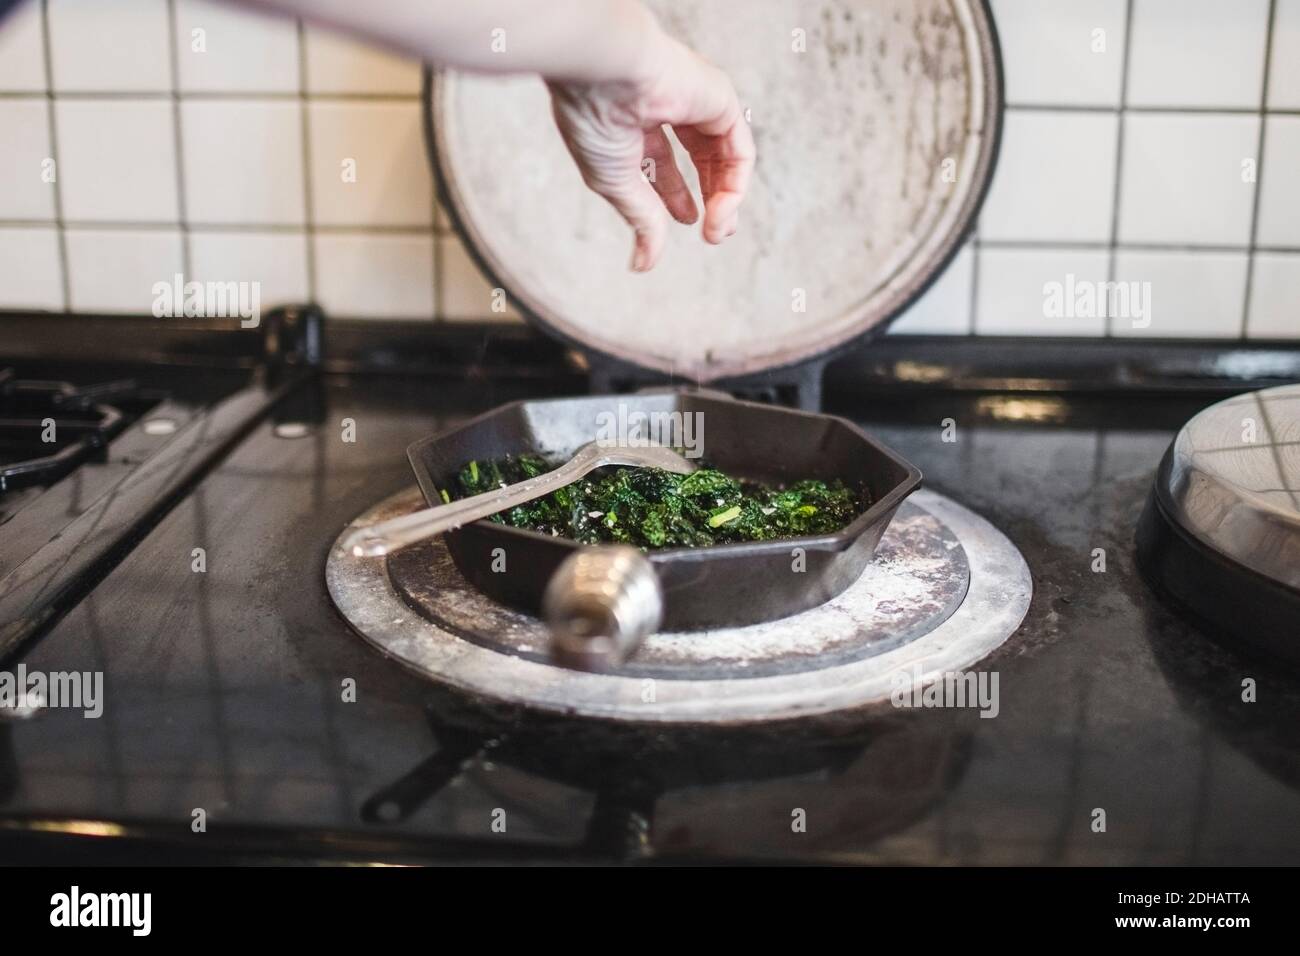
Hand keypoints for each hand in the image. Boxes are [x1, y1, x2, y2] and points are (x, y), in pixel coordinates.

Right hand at [547, 30, 754, 271]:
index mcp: (635, 120)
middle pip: (705, 157)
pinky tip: (722, 211)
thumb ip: (641, 221)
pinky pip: (741, 150)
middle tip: (716, 233)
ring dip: (727, 200)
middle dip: (713, 198)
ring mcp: (698, 101)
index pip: (666, 160)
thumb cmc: (595, 118)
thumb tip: (644, 265)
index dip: (678, 196)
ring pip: (727, 156)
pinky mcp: (722, 101)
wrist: (604, 72)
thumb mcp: (617, 184)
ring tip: (719, 230)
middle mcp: (670, 107)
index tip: (686, 222)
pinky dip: (735, 186)